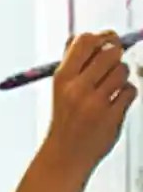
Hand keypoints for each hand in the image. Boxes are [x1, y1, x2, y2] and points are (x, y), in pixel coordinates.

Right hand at [43, 30, 137, 174]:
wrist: (66, 154)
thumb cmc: (66, 118)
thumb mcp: (60, 88)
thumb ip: (71, 62)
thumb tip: (86, 36)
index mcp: (62, 78)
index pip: (85, 41)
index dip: (102, 37)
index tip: (108, 41)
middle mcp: (77, 88)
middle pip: (110, 52)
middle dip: (117, 55)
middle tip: (113, 64)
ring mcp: (95, 103)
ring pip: (123, 71)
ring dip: (122, 76)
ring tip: (112, 88)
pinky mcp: (111, 116)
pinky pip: (130, 91)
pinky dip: (127, 94)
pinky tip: (116, 102)